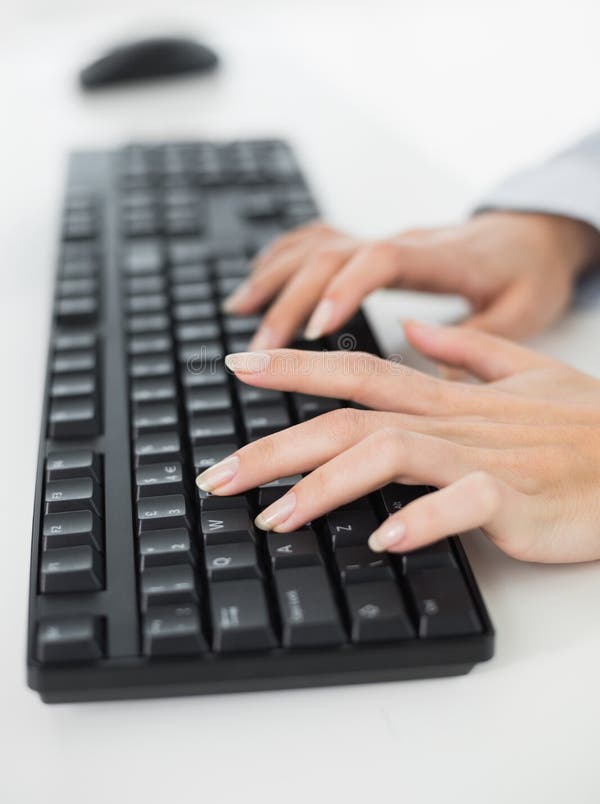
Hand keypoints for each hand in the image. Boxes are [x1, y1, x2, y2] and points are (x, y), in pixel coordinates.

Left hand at [196, 323, 599, 562]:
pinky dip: (422, 518)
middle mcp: (455, 421)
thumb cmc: (591, 424)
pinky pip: (464, 504)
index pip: (358, 369)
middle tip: (215, 475)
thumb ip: (465, 351)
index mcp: (450, 396)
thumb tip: (412, 334)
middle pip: (349, 418)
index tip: (237, 365)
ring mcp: (485, 458)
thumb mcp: (527, 371)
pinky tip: (383, 540)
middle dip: (274, 443)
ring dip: (324, 484)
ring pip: (390, 453)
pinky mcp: (519, 500)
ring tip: (272, 517)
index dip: (294, 364)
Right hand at [223, 213, 599, 348]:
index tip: (315, 332)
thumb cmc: (530, 272)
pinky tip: (256, 285)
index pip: (380, 260)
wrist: (532, 231)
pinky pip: (316, 242)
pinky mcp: (372, 245)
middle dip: (288, 302)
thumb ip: (481, 343)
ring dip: (272, 280)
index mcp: (440, 257)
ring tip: (237, 316)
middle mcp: (402, 241)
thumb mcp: (526, 311)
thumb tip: (432, 383)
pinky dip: (280, 261)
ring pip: (315, 246)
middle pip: (330, 256)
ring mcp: (382, 239)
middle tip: (260, 353)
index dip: (343, 289)